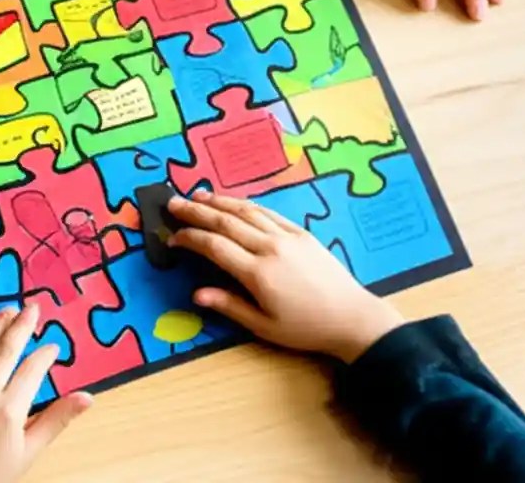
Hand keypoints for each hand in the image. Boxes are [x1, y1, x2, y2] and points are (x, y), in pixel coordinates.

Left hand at [0, 305, 92, 482]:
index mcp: (8, 412)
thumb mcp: (28, 453)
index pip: (31, 370)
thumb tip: (87, 397)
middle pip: (5, 350)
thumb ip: (56, 420)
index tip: (53, 346)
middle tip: (33, 308)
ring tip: (8, 310)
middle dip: (21, 326)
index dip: (45, 355)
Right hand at [166, 190, 404, 362]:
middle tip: (173, 203)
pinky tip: (234, 202)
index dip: (190, 238)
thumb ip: (229, 306)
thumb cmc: (305, 328)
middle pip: (226, 222)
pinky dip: (247, 205)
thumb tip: (197, 294)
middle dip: (196, 211)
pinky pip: (268, 213)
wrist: (351, 317)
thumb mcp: (263, 326)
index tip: (173, 238)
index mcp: (258, 273)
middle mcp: (270, 248)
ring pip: (246, 211)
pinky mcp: (301, 233)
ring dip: (220, 201)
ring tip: (198, 195)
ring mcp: (287, 237)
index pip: (214, 246)